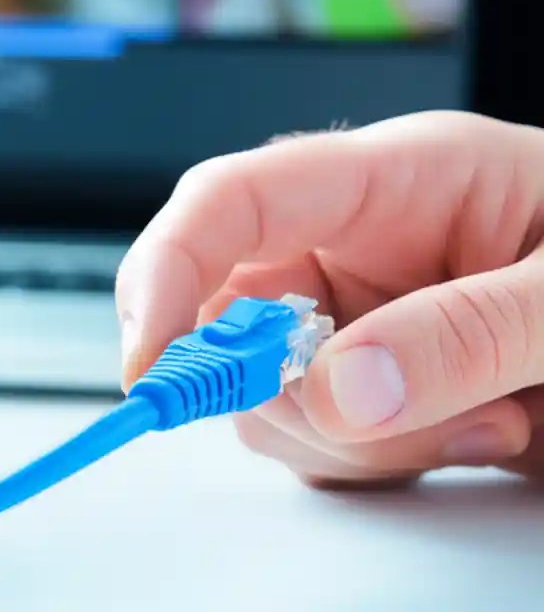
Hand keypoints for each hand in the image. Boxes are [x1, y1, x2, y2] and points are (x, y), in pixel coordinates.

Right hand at [116, 111, 543, 487]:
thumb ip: (469, 332)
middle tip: (364, 417)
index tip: (151, 366)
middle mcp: (353, 245)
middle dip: (278, 384)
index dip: (168, 273)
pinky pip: (320, 440)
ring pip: (267, 395)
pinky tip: (482, 432)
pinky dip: (385, 460)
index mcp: (393, 178)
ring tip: (487, 420)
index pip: (231, 202)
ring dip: (358, 437)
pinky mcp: (372, 381)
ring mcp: (356, 317)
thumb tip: (342, 387)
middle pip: (225, 312)